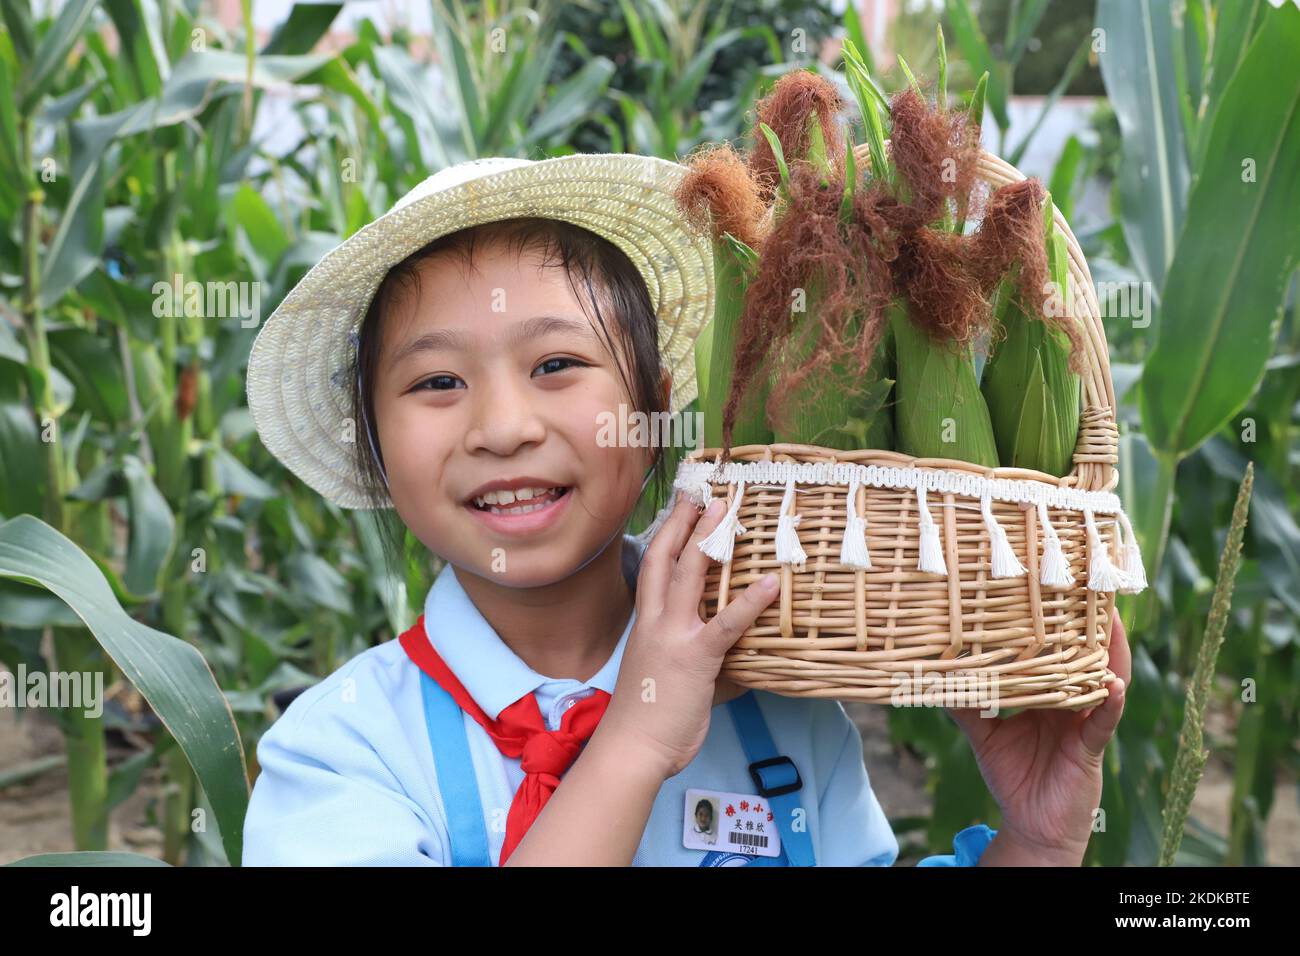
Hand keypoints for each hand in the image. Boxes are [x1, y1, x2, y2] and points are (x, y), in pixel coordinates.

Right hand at [599, 493, 780, 778]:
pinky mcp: (696, 657)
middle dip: (683, 522)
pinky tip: (770, 584)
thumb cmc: (649, 717)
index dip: (667, 533)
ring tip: (727, 511)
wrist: (633, 747)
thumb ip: (704, 659)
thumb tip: (740, 659)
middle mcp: (656, 621)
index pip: (653, 566)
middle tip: (701, 493)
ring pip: (689, 576)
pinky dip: (749, 601)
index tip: (682, 506)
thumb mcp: (669, 676)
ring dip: (708, 541)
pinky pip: (726, 623)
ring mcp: (674, 636)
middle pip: (666, 558)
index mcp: (646, 622)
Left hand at [945, 612, 1130, 865]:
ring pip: (1103, 680)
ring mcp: (1085, 723)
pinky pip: (1104, 722)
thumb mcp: (983, 732)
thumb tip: (933, 674)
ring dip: (1110, 654)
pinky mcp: (1091, 748)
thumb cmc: (1012, 774)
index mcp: (1049, 693)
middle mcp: (1071, 702)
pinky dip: (1108, 704)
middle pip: (1086, 658)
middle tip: (1092, 588)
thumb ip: (965, 703)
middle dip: (1091, 626)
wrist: (1031, 824)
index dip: (1057, 624)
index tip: (1051, 587)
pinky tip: (1111, 686)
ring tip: (1112, 623)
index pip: (1057, 652)